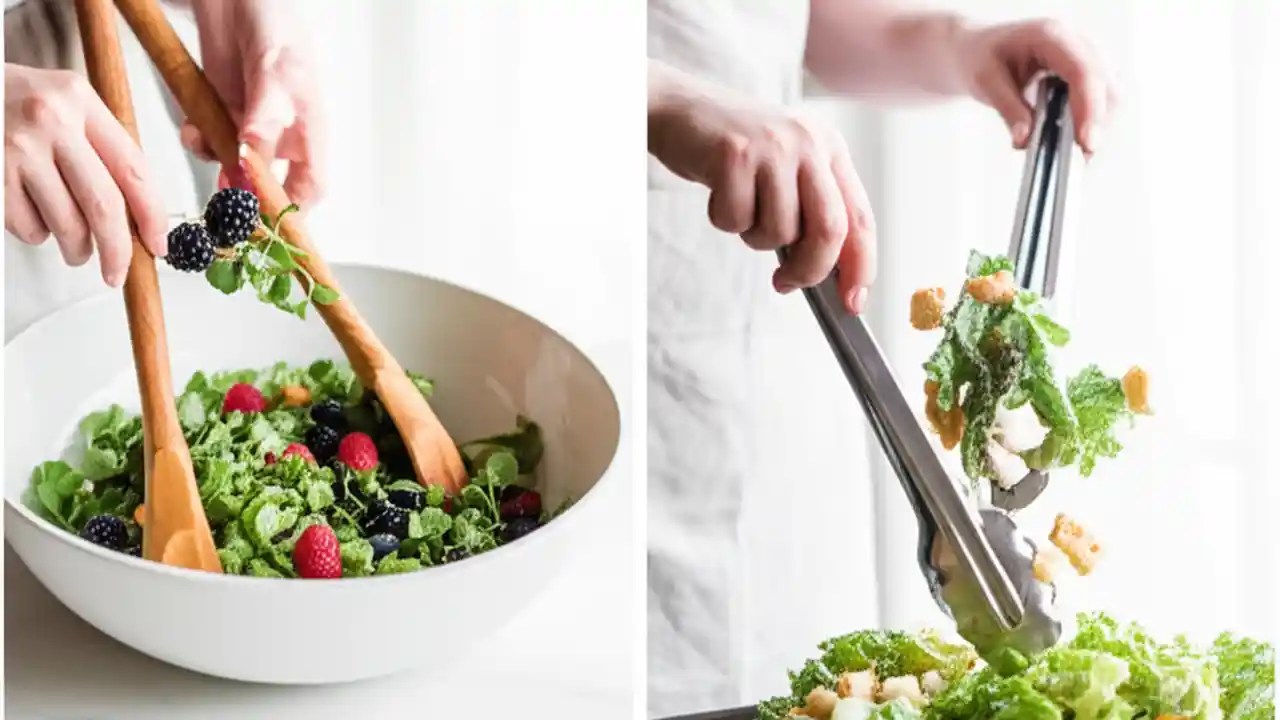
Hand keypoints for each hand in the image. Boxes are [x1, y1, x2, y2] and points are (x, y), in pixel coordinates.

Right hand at [4, 64, 167, 285]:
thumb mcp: (61, 103)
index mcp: (78, 100)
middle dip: (118, 250)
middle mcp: (50, 121)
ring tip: (74, 247)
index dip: (152, 215)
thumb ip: (99, 145)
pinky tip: (32, 216)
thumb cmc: (11, 101)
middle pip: (104, 204)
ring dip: (76, 248)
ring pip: (66, 223)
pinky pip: (28, 227)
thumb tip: (139, 214)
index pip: (133, 168)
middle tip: (118, 271)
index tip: (158, 243)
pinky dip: (36, 234)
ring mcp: (16, 148)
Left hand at [185, 0, 323, 205]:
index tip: (264, 225)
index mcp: (309, 129)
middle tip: (222, 210)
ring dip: (217, 169)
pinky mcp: (223, 115)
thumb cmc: (272, 21)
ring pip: (237, 170)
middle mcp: (283, 135)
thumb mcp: (274, 66)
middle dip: (247, 200)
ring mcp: (251, 127)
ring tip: (206, 148)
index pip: (310, 186)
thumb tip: (256, 154)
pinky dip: (198, 142)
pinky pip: (210, 144)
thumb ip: (266, 111)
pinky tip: (193, 128)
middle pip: (272, 187)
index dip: (291, 211)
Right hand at [648, 64, 876, 312]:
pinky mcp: (736, 153)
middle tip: (785, 282)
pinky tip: (718, 191)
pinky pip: (737, 220)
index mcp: (829, 147)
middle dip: (809, 270)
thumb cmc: (733, 150)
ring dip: (754, 237)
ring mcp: (773, 145)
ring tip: (741, 205)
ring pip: (779, 231)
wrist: (679, 108)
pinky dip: (724, 220)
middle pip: (829, 231)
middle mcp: (809, 142)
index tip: (853, 302)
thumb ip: (811, 210)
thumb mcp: (786, 168)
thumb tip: (829, 275)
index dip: (861, 266)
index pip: (860, 217)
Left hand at [958, 18, 1117, 154]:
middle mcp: (1075, 43)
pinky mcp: (1087, 74)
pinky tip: (1072, 141)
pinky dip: (1090, 124)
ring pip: (1110, 94)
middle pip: (1105, 84)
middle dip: (1097, 123)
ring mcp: (1085, 57)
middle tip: (1080, 158)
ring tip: (1072, 153)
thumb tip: (1025, 141)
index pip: (1082, 71)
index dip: (1089, 108)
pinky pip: (1101, 100)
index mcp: (1051, 37)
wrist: (979, 51)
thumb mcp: (984, 82)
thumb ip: (1008, 110)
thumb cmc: (980, 59)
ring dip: (1096, 126)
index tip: (1086, 142)